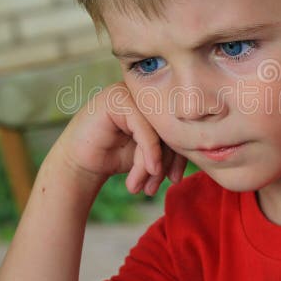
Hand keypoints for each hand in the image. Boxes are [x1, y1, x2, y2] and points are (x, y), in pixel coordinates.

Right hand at [51, 82, 187, 195]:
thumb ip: (169, 147)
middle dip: (165, 163)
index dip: (179, 156)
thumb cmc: (114, 158)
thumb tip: (201, 150)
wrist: (79, 166)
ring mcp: (128, 92)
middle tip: (156, 187)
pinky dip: (149, 154)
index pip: (176, 127)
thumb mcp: (149, 154)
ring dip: (153, 164)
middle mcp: (142, 94)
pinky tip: (147, 173)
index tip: (175, 180)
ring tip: (145, 187)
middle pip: (168, 128)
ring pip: (157, 131)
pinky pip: (144, 129)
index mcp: (152, 103)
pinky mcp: (117, 99)